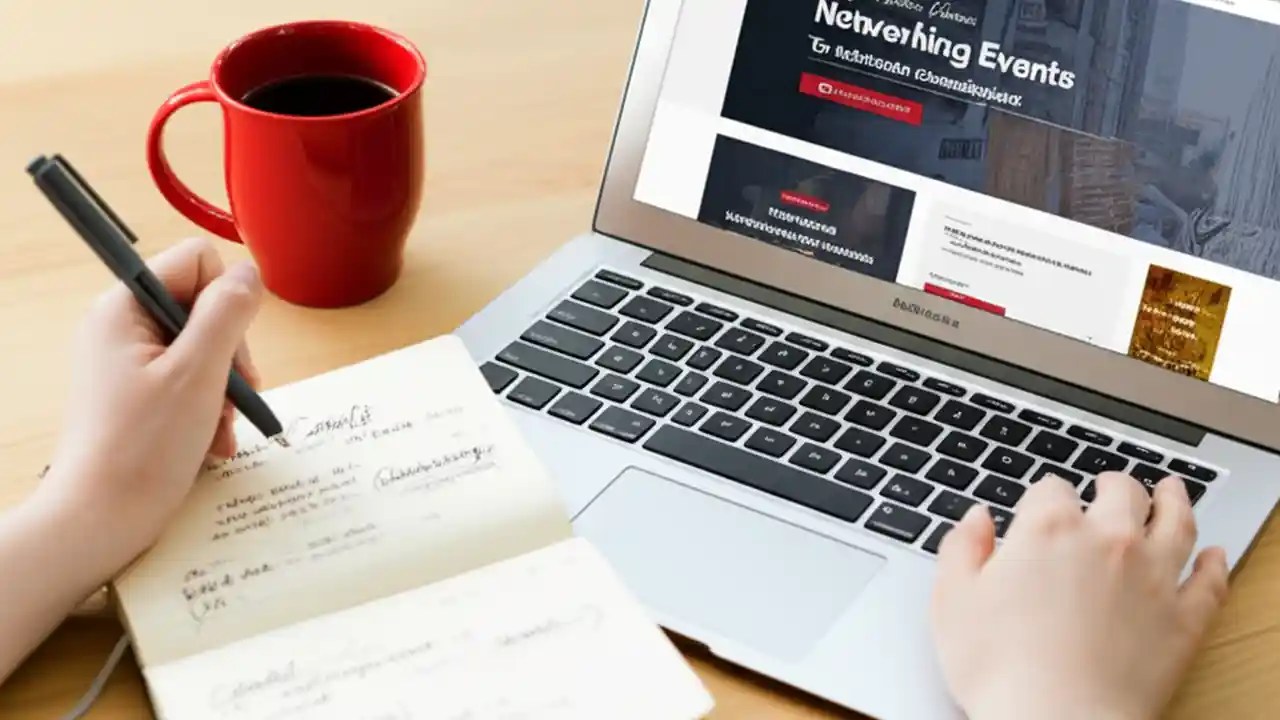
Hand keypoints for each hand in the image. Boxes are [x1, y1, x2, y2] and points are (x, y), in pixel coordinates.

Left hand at [37, 238, 262, 579]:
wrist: (101, 520)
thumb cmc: (143, 448)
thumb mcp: (199, 373)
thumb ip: (227, 314)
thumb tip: (248, 273)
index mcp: (124, 307)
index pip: (195, 262)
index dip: (225, 301)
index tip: (226, 350)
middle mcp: (121, 326)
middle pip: (204, 307)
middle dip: (230, 354)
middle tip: (233, 394)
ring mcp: (128, 361)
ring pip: (204, 348)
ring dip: (224, 388)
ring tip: (221, 427)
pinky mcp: (137, 392)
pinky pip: (190, 380)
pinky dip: (209, 408)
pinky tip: (212, 441)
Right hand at [932, 473, 1228, 719]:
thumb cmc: (1000, 668)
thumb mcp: (953, 600)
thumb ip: (963, 548)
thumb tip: (976, 519)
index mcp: (1047, 529)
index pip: (1050, 488)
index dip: (1043, 496)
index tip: (1039, 508)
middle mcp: (1107, 541)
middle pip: (1121, 492)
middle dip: (1112, 485)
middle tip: (1108, 487)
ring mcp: (1153, 577)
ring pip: (1176, 522)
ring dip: (1175, 500)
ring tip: (1173, 490)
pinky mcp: (1184, 619)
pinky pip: (1209, 582)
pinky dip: (1214, 564)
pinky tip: (1214, 556)